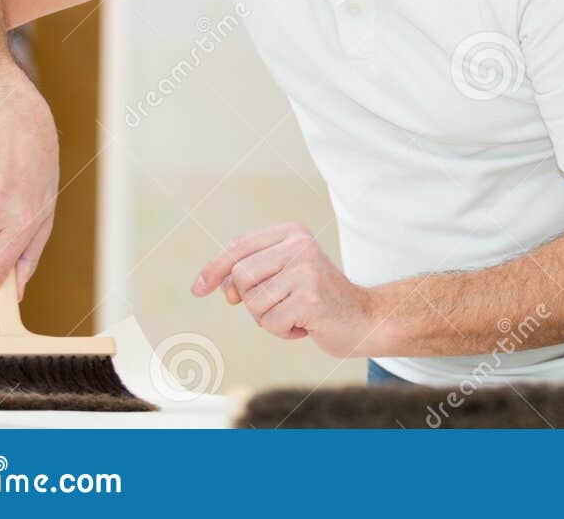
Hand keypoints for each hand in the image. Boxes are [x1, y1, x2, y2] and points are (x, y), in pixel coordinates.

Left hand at [193, 223, 377, 357]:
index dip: (214, 269)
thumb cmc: (317, 300)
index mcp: (292, 233)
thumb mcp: (285, 275)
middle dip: (252, 300)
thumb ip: (253, 273)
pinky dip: (283, 332)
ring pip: (253, 303)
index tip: (198, 288)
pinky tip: (306, 325)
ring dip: (268, 319)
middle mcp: (300, 245)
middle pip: (241, 276)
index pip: (239, 246)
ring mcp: (306, 270)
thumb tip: (222, 286)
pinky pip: (271, 323)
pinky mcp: (310, 298)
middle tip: (279, 305)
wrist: (364, 318)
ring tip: (295, 314)